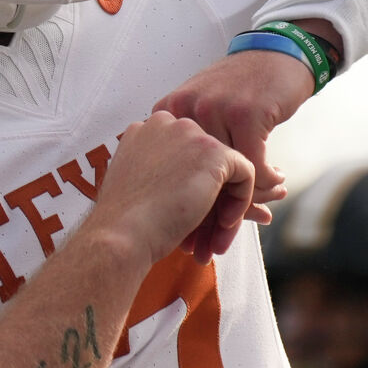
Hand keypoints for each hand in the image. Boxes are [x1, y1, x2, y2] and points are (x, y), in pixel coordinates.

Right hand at [90, 112, 257, 264]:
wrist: (121, 235)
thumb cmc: (125, 222)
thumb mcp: (144, 189)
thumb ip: (168, 179)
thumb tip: (199, 188)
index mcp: (146, 131)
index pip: (184, 156)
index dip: (190, 192)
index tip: (189, 226)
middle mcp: (167, 123)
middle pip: (206, 162)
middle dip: (211, 205)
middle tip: (205, 241)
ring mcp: (190, 134)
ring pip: (226, 170)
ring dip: (224, 210)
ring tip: (214, 244)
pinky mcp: (214, 152)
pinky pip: (245, 174)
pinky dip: (241, 202)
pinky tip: (223, 226)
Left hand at [153, 46, 314, 230]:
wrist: (277, 54)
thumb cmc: (242, 89)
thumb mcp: (206, 112)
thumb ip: (191, 149)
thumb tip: (181, 202)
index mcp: (167, 112)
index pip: (172, 175)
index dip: (182, 212)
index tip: (191, 240)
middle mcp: (186, 110)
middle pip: (196, 181)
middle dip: (208, 221)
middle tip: (214, 246)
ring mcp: (216, 111)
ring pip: (226, 178)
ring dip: (244, 204)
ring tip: (260, 217)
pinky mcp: (247, 114)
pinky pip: (254, 167)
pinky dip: (265, 183)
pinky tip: (277, 185)